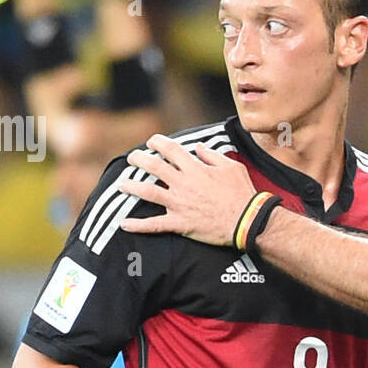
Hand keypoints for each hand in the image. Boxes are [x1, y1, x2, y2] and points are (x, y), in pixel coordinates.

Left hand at [119, 133, 255, 243]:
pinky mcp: (180, 223)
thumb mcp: (231, 167)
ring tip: (121, 184)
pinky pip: (154, 224)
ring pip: (148, 192)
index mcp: (195, 168)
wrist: (246, 220)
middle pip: (154, 167)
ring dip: (132, 186)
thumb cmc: (242, 193)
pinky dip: (138, 225)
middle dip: (139, 159)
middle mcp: (183, 183)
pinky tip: (124, 224)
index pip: (171, 150)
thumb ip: (212, 156)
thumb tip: (199, 148)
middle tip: (131, 158)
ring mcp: (179, 204)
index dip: (158, 142)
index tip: (152, 141)